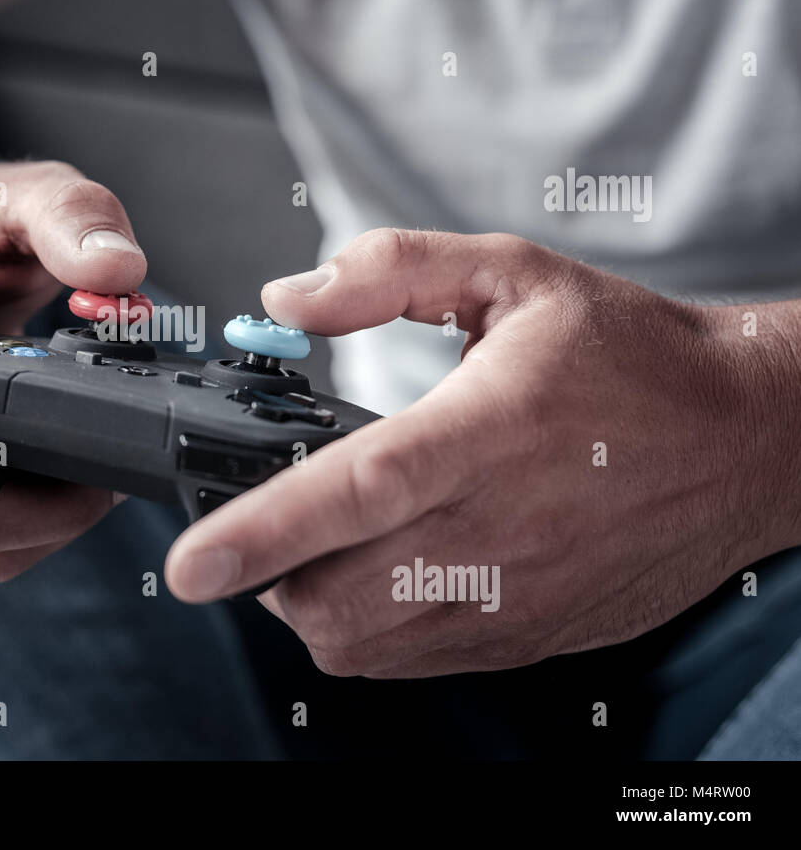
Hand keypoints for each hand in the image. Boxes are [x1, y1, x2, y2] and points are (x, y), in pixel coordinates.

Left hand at [164, 229, 800, 676]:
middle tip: (271, 521)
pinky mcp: (526, 635)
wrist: (742, 438)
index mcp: (487, 432)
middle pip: (336, 592)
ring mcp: (514, 598)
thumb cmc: (629, 356)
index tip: (190, 562)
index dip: (262, 531)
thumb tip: (288, 297)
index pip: (356, 492)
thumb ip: (392, 272)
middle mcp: (497, 530)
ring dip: (313, 602)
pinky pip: (409, 662)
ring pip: (363, 643)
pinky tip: (385, 572)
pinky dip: (369, 629)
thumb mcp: (515, 275)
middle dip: (270, 570)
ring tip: (326, 543)